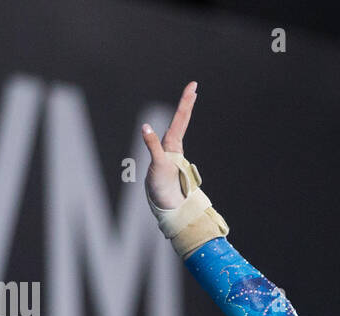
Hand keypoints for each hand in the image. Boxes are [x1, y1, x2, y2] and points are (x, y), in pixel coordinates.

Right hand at [142, 80, 198, 209]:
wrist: (166, 204)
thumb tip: (145, 127)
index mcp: (174, 144)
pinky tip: (160, 126)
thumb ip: (152, 145)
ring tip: (189, 100)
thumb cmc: (165, 187)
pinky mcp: (164, 159)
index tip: (193, 87)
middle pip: (182, 119)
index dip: (186, 101)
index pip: (181, 118)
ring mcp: (170, 151)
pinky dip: (166, 129)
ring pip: (178, 127)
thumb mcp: (158, 165)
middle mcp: (174, 145)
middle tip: (193, 86)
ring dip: (183, 113)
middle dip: (187, 102)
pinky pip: (164, 139)